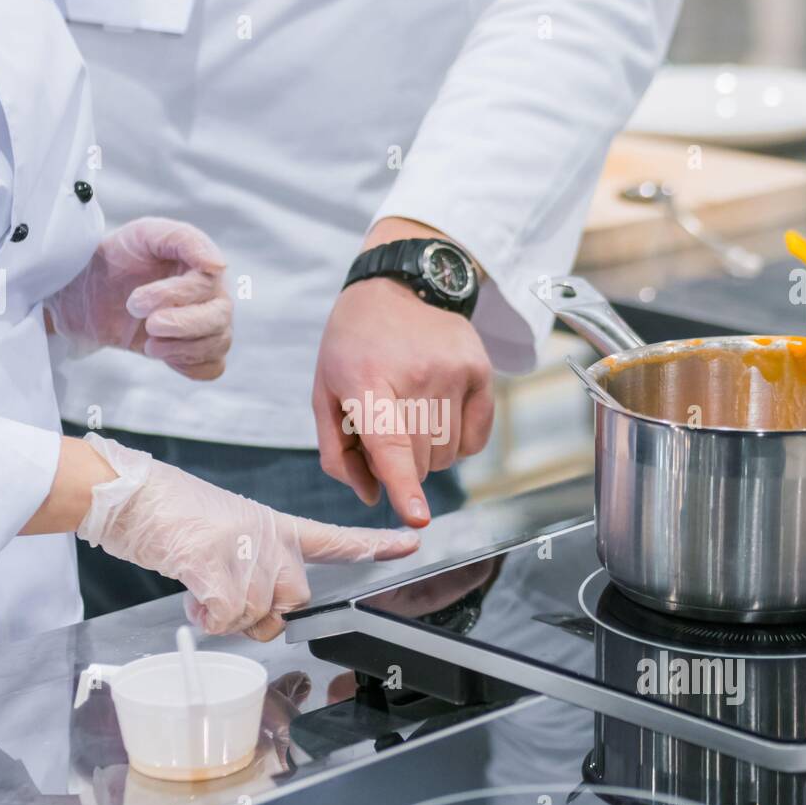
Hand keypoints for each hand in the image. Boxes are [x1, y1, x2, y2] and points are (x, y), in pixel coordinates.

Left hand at [46, 216, 232, 379]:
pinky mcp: (194, 351)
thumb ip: (183, 239)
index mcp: (204, 265)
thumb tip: (219, 266)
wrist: (90, 292)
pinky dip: (191, 365)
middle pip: (219, 317)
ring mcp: (207, 325)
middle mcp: (212, 295)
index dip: (173, 296)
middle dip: (181, 325)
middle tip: (148, 325)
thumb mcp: (144, 234)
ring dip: (182, 348)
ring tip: (149, 343)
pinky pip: (212, 367)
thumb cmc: (119, 257)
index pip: (207, 286)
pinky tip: (163, 352)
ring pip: (218, 343)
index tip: (137, 301)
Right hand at [75, 434, 420, 641]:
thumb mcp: (226, 536)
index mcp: (274, 525)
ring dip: (223, 615)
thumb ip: (256, 571)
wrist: (130, 493)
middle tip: (225, 597)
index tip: (412, 542)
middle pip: (294, 601)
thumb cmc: (171, 516)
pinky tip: (191, 593)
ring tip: (198, 585)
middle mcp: (268, 535)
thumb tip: (259, 616)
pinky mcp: (214, 561)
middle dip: (261, 614)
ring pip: (255, 616)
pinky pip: (224, 615)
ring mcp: (244, 547)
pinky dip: (204, 615)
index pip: (334, 538)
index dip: (374, 545)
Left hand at [312, 223, 493, 526]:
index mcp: (368, 381)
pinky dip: (458, 443)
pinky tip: (439, 413)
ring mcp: (454, 371)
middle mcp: (417, 375)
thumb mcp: (324, 392)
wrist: (399, 286)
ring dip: (428, 453)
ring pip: (447, 455)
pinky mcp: (481, 370)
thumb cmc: (353, 347)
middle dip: (401, 464)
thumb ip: (338, 452)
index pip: (390, 443)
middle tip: (387, 430)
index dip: (403, 485)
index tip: (417, 518)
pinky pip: (476, 440)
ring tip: (411, 414)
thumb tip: (373, 497)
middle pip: (419, 460)